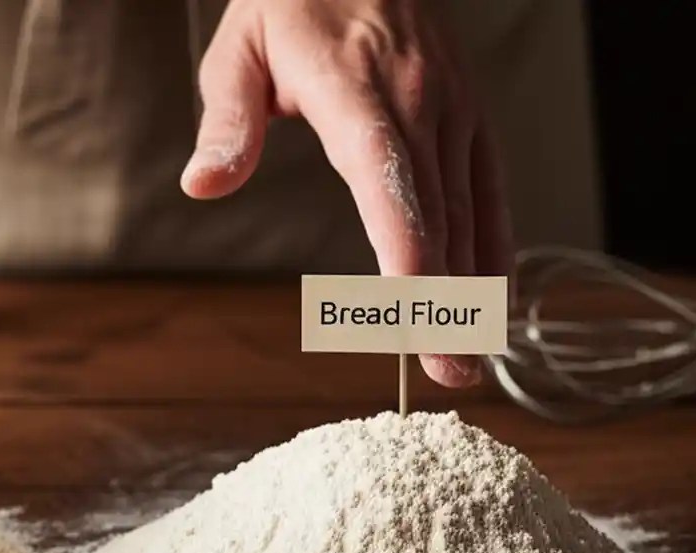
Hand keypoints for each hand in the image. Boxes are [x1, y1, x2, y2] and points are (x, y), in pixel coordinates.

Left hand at [182, 0, 510, 387]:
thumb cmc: (287, 5)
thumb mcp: (237, 53)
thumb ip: (227, 124)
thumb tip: (202, 186)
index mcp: (356, 92)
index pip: (387, 179)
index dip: (407, 248)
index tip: (417, 312)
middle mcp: (417, 102)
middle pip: (435, 211)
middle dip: (444, 300)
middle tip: (448, 373)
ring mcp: (451, 106)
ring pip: (468, 206)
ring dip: (473, 285)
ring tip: (470, 356)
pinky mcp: (468, 110)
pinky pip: (487, 184)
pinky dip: (494, 240)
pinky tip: (493, 292)